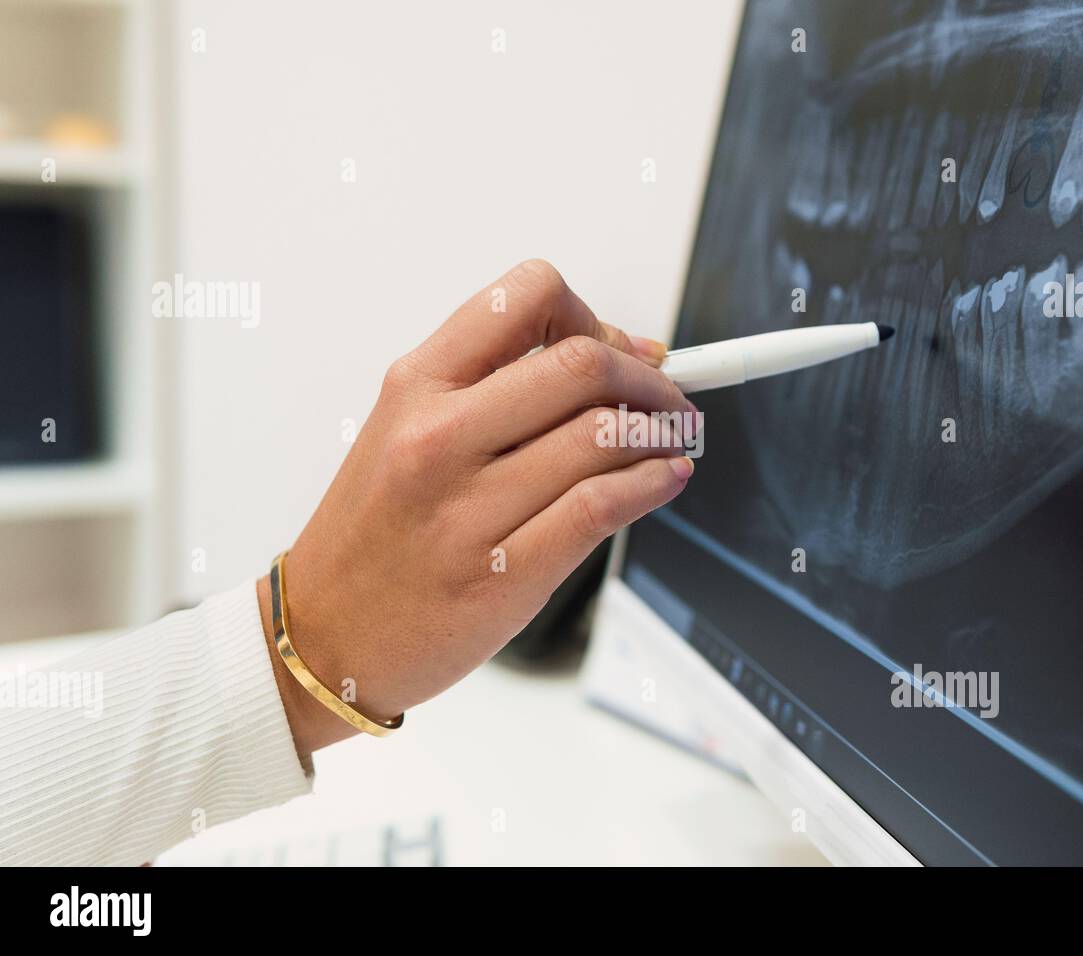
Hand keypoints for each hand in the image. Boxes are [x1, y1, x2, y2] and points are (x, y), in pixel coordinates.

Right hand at [257, 260, 695, 756]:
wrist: (324, 634)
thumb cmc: (374, 532)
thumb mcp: (406, 430)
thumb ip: (498, 387)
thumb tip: (620, 353)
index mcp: (417, 386)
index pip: (527, 298)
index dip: (594, 317)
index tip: (618, 350)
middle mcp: (437, 437)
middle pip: (583, 365)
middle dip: (648, 379)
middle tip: (669, 398)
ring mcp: (468, 508)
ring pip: (603, 436)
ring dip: (663, 432)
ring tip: (674, 440)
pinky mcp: (501, 573)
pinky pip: (600, 507)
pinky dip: (652, 484)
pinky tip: (664, 479)